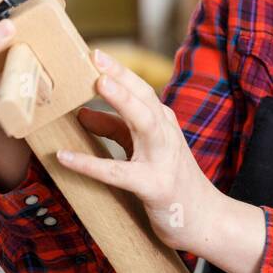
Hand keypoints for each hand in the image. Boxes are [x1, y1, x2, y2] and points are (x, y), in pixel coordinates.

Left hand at [58, 48, 219, 254]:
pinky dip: (91, 164)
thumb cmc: (173, 184)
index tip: (94, 53)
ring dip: (123, 101)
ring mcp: (164, 160)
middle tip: (95, 55)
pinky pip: (120, 172)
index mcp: (164, 125)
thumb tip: (82, 113)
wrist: (207, 220)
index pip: (141, 90)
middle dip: (122, 75)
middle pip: (146, 97)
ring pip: (144, 123)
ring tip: (98, 83)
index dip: (119, 71)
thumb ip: (116, 131)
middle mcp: (167, 136)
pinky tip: (64, 158)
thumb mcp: (144, 152)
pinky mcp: (156, 187)